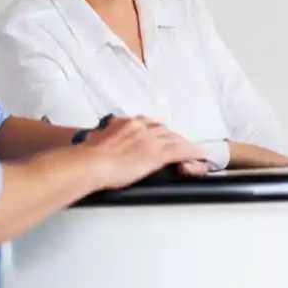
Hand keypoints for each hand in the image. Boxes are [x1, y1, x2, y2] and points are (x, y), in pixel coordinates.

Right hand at [82, 116, 207, 188]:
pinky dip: (193, 153)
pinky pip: (182, 151)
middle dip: (170, 138)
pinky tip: (201, 156)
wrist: (90, 163)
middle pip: (164, 130)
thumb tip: (105, 143)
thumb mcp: (97, 141)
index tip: (156, 138)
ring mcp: (152, 139)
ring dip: (183, 146)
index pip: (147, 124)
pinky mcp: (159, 153)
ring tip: (191, 152)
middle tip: (175, 146)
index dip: (155, 132)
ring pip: (175, 139)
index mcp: (126, 123)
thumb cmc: (87, 158)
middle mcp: (141, 126)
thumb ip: (107, 138)